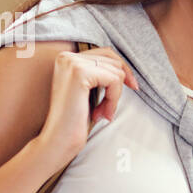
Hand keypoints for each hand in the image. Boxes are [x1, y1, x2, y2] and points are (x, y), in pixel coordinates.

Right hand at [36, 45, 137, 166]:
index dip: (123, 70)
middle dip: (118, 86)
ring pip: (116, 71)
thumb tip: (124, 66)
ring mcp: (72, 63)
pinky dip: (113, 99)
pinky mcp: (80, 73)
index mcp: (67, 58)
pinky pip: (113, 80)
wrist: (59, 139)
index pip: (106, 53)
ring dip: (115, 96)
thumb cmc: (76, 119)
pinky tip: (103, 114)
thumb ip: (100, 73)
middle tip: (108, 109)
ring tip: (103, 113)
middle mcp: (67, 56)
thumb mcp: (89, 90)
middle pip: (113, 61)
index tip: (133, 86)